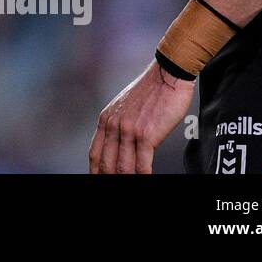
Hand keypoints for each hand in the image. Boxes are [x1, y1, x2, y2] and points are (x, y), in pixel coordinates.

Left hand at [88, 59, 193, 173]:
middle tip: (112, 186)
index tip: (97, 178)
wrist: (166, 75)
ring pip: (123, 168)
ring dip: (127, 179)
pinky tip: (145, 179)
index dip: (95, 171)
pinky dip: (143, 176)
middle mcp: (114, 126)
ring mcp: (129, 131)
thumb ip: (118, 125)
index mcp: (106, 120)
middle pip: (106, 164)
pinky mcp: (146, 135)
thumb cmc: (151, 91)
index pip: (94, 154)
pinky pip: (142, 165)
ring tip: (131, 184)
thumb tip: (119, 147)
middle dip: (109, 178)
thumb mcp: (124, 107)